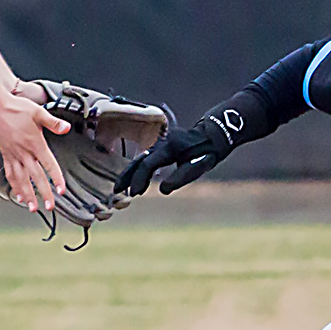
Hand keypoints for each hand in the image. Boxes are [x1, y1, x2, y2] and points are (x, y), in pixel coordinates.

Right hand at [0, 80, 71, 210]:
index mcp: (34, 143)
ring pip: (21, 179)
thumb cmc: (16, 108)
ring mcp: (13, 155)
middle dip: (43, 193)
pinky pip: (10, 174)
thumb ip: (53, 122)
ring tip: (33, 208)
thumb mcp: (38, 112)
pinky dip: (14, 186)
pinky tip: (18, 195)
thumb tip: (66, 128)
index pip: (48, 164)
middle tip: (50, 206)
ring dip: (27, 195)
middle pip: (36, 177)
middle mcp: (23, 152)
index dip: (56, 178)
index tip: (61, 190)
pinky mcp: (6, 155)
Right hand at [113, 118, 232, 196]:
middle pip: (139, 160)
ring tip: (122, 187)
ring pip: (142, 158)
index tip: (134, 193)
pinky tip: (138, 179)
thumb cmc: (207, 153)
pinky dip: (140, 168)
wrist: (213, 136)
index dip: (139, 179)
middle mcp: (162, 143)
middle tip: (117, 189)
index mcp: (169, 148)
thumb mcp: (197, 168)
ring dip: (132, 173)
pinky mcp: (162, 147)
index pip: (147, 164)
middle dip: (127, 175)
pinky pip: (147, 158)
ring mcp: (161, 143)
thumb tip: (162, 190)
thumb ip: (179, 179)